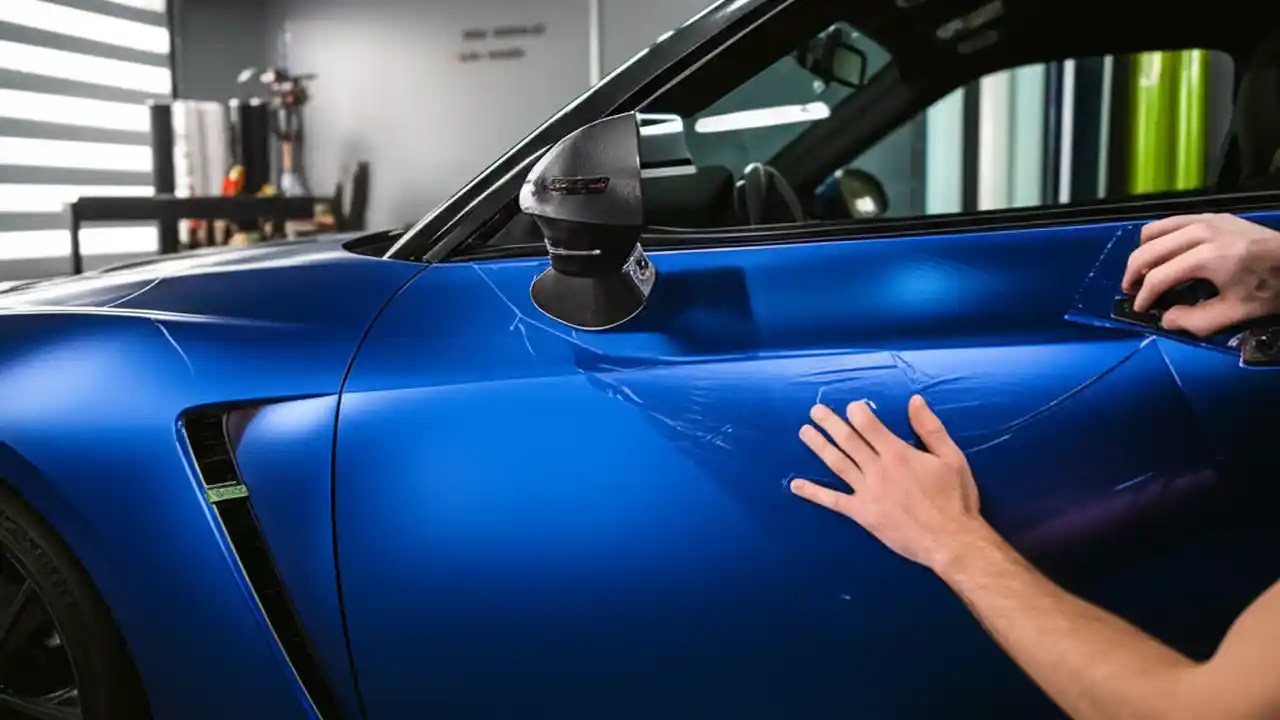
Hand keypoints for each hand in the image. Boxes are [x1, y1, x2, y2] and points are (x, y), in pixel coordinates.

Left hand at [790, 395, 993, 571]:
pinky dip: (813, 493)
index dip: (857, 413)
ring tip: (804, 432)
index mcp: (898, 454)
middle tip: (815, 410)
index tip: (849, 406)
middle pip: (849, 441)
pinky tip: (796, 485)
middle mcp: (878, 469)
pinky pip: (833, 501)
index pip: (869, 426)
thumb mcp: (951, 458)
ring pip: (837, 464)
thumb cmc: (955, 499)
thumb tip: (914, 400)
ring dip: (819, 446)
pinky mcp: (862, 514)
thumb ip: (930, 428)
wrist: (951, 541)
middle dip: (831, 423)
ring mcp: (867, 492)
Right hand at [1122, 213, 1279, 336]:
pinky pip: (1170, 222)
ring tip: (1144, 271)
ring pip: (1153, 231)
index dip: (1143, 295)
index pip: (1159, 276)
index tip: (1139, 309)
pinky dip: (1159, 238)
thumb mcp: (1237, 312)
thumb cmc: (1271, 288)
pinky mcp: (1211, 215)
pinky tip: (1163, 254)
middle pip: (1148, 250)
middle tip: (1132, 291)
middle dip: (1133, 274)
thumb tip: (1165, 318)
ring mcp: (1205, 219)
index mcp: (1209, 258)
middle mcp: (1201, 232)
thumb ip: (1195, 320)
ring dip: (1143, 253)